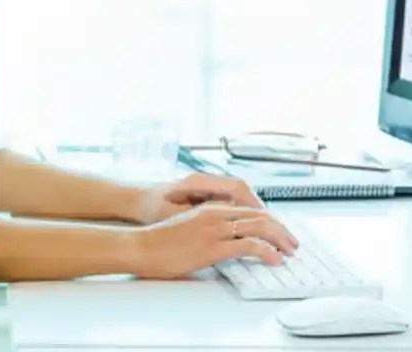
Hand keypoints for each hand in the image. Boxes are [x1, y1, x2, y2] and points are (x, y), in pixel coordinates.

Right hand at [127, 203, 298, 279]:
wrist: (140, 246)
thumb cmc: (159, 241)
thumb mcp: (189, 228)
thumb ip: (209, 229)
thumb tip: (226, 242)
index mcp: (210, 208)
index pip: (249, 208)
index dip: (269, 219)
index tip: (279, 231)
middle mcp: (215, 214)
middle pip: (259, 215)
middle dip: (280, 228)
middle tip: (292, 242)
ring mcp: (214, 229)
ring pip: (258, 226)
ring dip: (279, 238)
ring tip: (289, 250)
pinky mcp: (212, 246)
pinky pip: (247, 245)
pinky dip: (266, 251)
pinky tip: (275, 259)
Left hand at [129, 172, 265, 225]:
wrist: (134, 199)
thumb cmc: (149, 205)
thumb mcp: (169, 213)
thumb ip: (192, 216)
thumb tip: (217, 220)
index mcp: (198, 182)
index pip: (236, 187)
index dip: (254, 204)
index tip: (266, 220)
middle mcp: (205, 181)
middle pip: (243, 191)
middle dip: (261, 210)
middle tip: (277, 230)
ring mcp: (206, 188)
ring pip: (239, 197)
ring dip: (254, 213)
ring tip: (270, 231)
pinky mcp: (204, 196)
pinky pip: (230, 202)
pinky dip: (242, 214)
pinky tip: (249, 229)